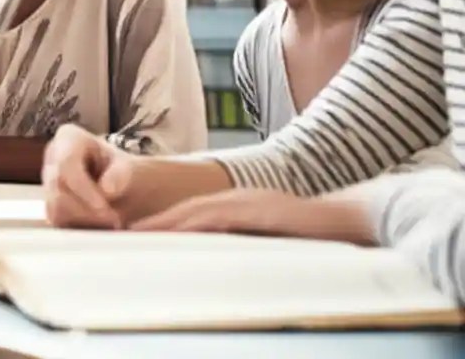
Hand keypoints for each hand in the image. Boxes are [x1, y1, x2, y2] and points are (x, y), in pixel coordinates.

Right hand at [42, 124, 135, 228]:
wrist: (123, 187)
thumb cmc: (123, 171)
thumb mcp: (129, 166)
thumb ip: (121, 174)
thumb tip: (107, 189)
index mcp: (68, 138)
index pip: (66, 164)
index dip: (83, 189)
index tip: (105, 207)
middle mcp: (52, 159)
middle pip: (58, 189)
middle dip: (87, 209)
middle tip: (115, 221)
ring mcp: (48, 184)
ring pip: (55, 209)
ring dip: (85, 221)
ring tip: (112, 224)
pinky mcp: (50, 206)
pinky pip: (58, 223)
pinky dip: (81, 228)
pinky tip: (101, 228)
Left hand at [131, 189, 375, 243]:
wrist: (349, 220)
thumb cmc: (310, 238)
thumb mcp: (267, 241)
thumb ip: (240, 246)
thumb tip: (214, 269)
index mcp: (234, 208)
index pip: (188, 217)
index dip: (159, 226)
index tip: (131, 238)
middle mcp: (234, 199)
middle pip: (183, 211)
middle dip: (152, 224)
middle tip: (120, 235)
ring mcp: (246, 201)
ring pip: (194, 211)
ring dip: (164, 223)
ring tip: (136, 235)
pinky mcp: (258, 209)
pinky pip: (219, 216)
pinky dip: (193, 223)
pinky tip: (177, 230)